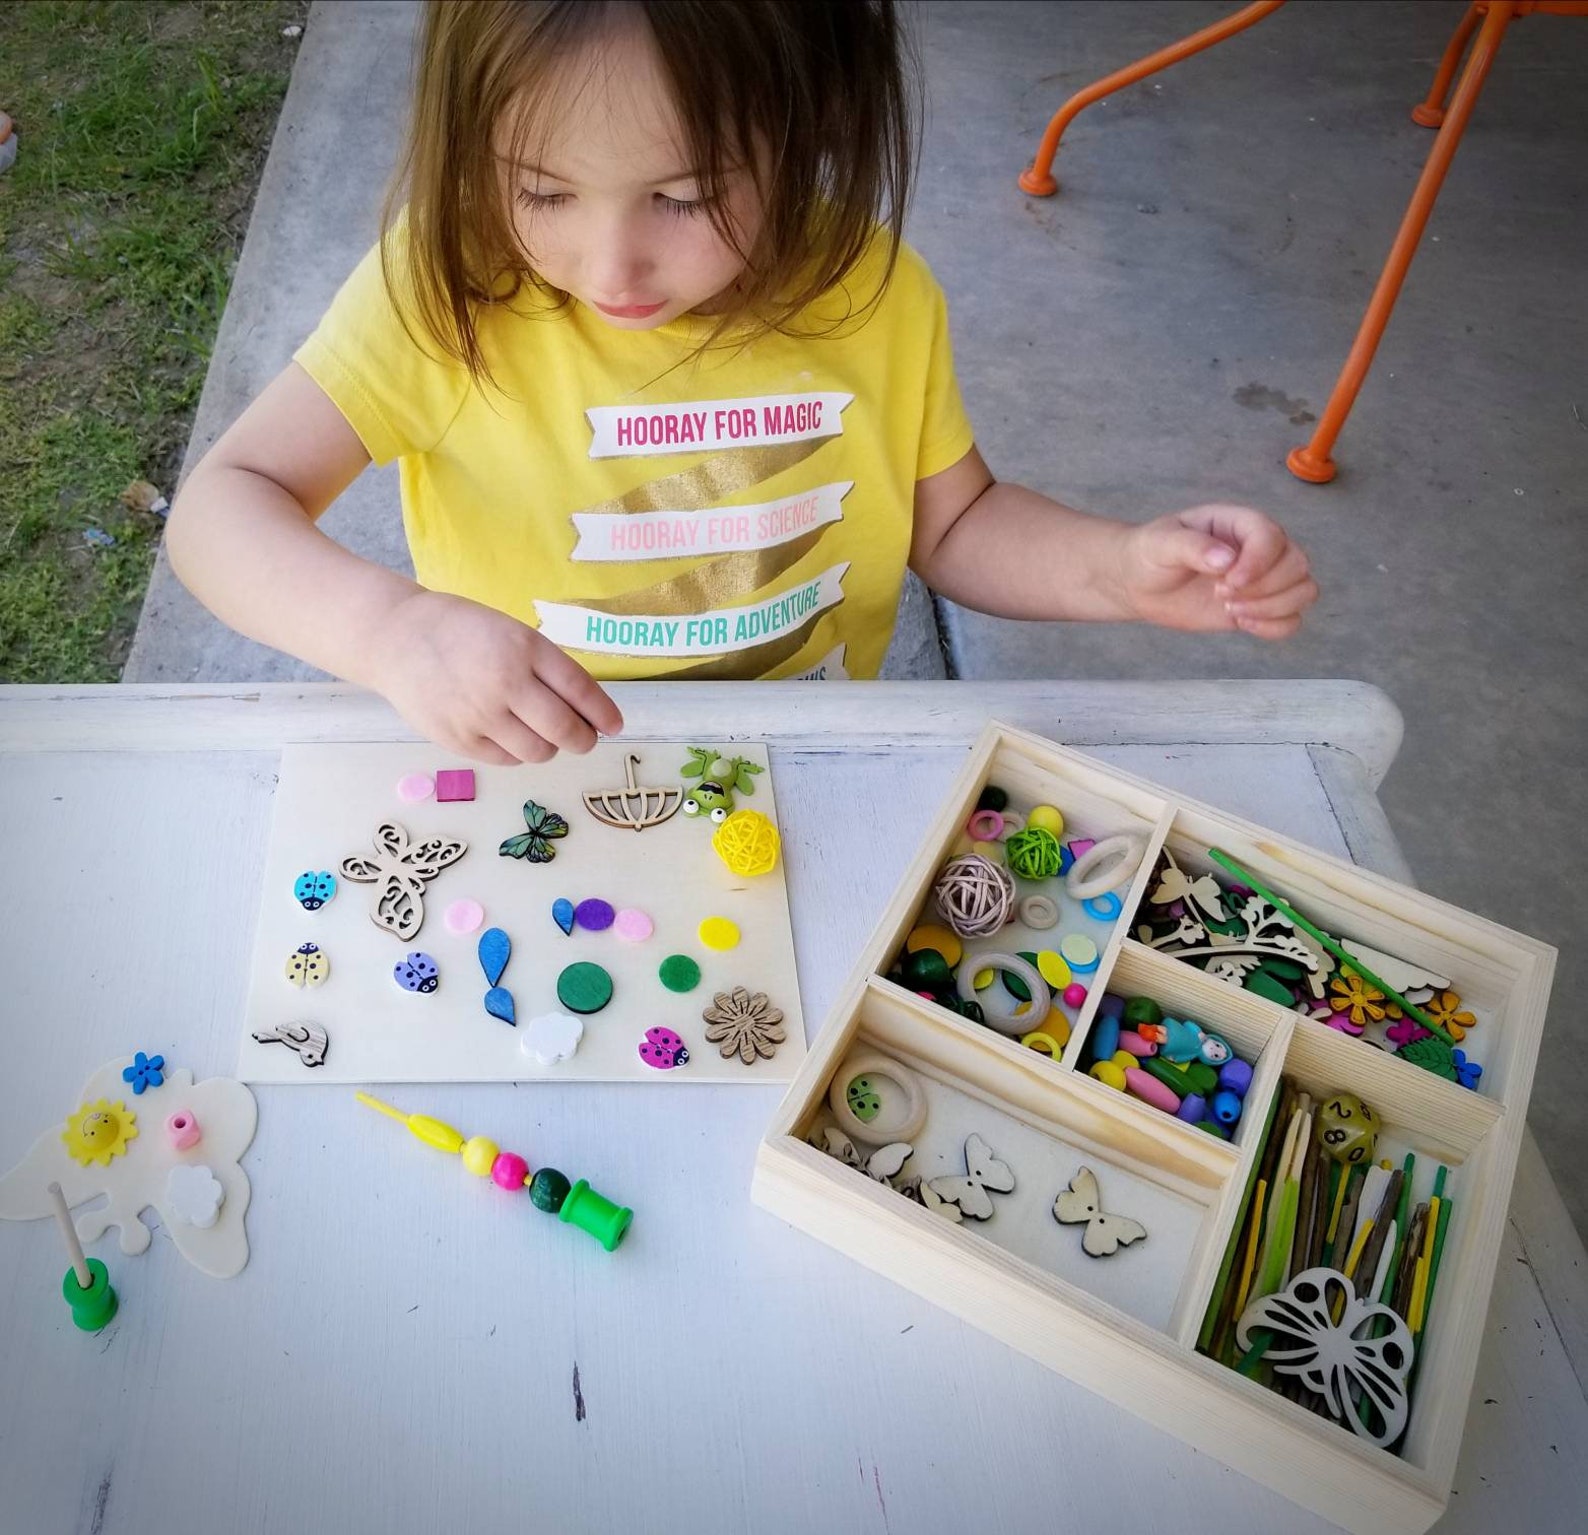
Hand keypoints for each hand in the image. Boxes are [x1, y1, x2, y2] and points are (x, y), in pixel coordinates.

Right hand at [362, 589, 622, 762]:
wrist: (396, 638)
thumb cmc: (461, 631)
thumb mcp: (511, 632)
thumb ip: (546, 667)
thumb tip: (588, 710)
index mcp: (524, 648)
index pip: (580, 690)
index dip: (603, 714)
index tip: (615, 726)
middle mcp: (505, 682)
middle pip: (565, 730)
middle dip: (584, 740)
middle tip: (585, 739)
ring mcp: (480, 715)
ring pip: (539, 752)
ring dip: (550, 748)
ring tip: (542, 734)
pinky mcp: (458, 740)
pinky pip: (507, 760)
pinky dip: (517, 753)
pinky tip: (510, 736)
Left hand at [1119, 504, 1317, 638]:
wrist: (1140, 584)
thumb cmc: (1150, 554)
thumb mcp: (1161, 543)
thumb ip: (1192, 546)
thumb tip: (1227, 559)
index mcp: (1240, 524)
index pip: (1272, 537)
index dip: (1259, 563)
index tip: (1227, 582)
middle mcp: (1260, 549)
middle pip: (1297, 564)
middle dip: (1264, 588)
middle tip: (1221, 595)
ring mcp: (1263, 579)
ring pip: (1304, 590)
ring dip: (1273, 607)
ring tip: (1231, 611)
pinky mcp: (1259, 607)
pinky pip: (1292, 619)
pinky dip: (1276, 627)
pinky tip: (1242, 624)